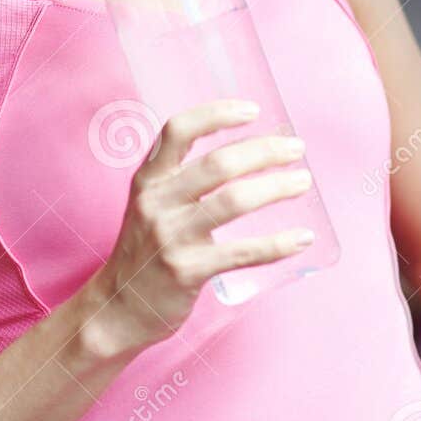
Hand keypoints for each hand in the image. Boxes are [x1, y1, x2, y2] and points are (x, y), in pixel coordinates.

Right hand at [85, 98, 315, 353]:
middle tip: (296, 148)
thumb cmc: (146, 252)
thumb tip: (247, 152)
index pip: (178, 130)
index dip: (217, 114)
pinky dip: (278, 243)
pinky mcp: (187, 271)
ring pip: (234, 201)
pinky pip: (242, 252)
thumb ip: (182, 180)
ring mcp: (170, 237)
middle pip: (218, 163)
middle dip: (264, 150)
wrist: (117, 309)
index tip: (253, 110)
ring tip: (303, 182)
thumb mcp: (150, 205)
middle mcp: (156, 203)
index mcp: (148, 180)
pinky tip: (302, 238)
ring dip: (276, 187)